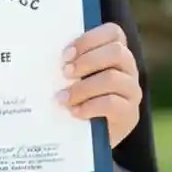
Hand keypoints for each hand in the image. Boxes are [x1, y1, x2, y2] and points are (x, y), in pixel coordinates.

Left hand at [59, 22, 141, 148]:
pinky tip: (75, 111)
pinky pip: (112, 104)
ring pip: (113, 78)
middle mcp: (128, 69)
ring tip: (63, 97)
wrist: (86, 139)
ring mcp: (131, 91)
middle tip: (65, 73)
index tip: (66, 53)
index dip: (89, 39)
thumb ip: (66, 63)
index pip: (113, 32)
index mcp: (115, 53)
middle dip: (87, 60)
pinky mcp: (129, 114)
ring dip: (83, 87)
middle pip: (116, 52)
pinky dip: (90, 106)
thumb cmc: (74, 99)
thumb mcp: (71, 77)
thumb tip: (40, 53)